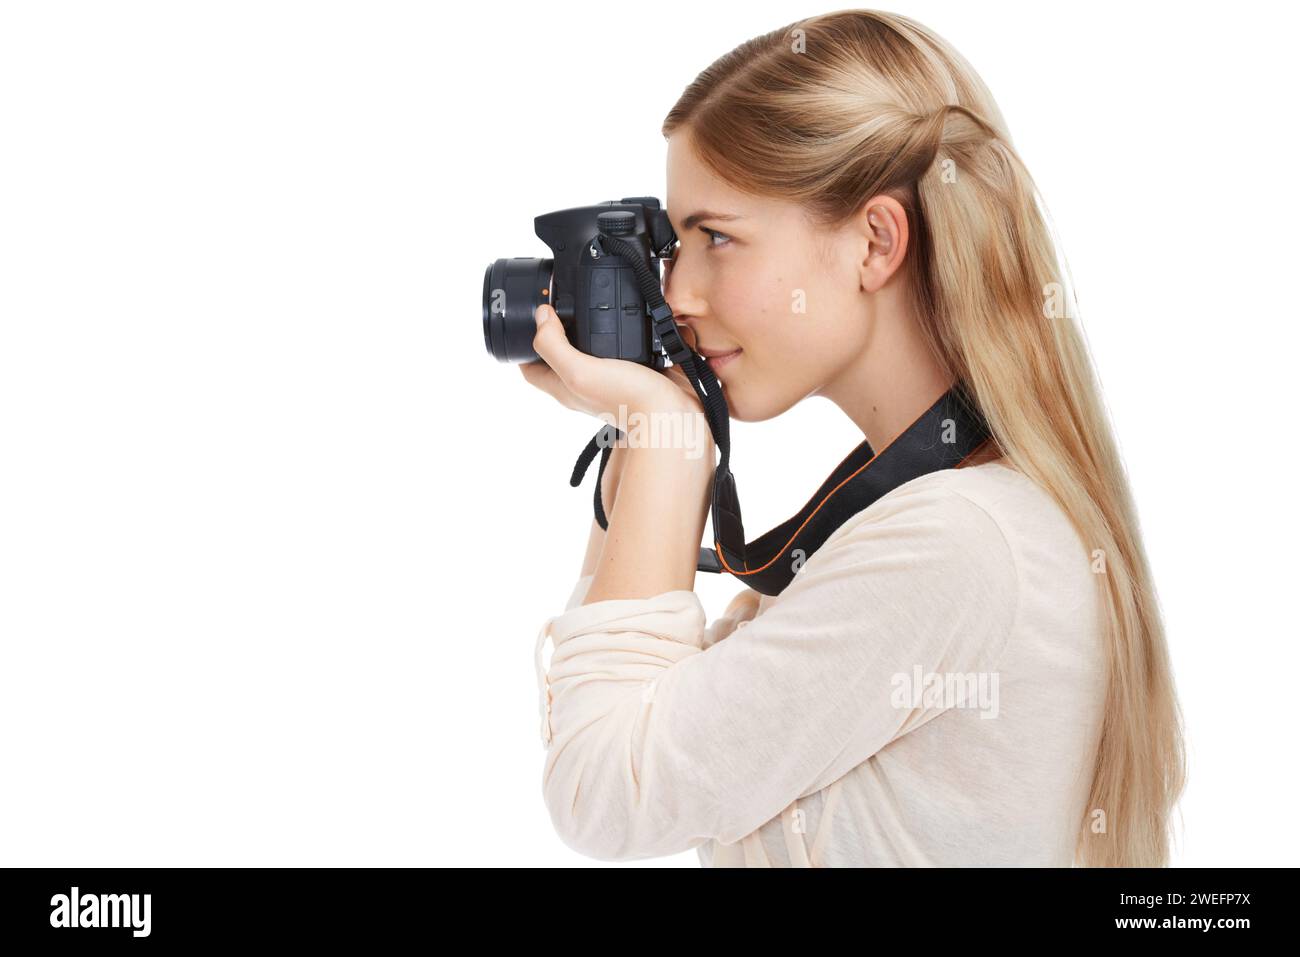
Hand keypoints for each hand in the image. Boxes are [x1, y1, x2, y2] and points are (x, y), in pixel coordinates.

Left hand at [520, 304, 703, 422]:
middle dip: (559, 329)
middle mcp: (587, 382)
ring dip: (596, 327)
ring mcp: (614, 377)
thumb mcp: (578, 371)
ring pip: (596, 348)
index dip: (523, 345)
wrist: (674, 416)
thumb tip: (541, 315)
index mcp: (565, 386)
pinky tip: (633, 316)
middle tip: (561, 302)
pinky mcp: (640, 370)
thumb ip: (553, 345)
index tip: (528, 317)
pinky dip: (629, 332)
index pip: (531, 368)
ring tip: (596, 303)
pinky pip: (629, 347)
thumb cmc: (625, 400)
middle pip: (562, 354)